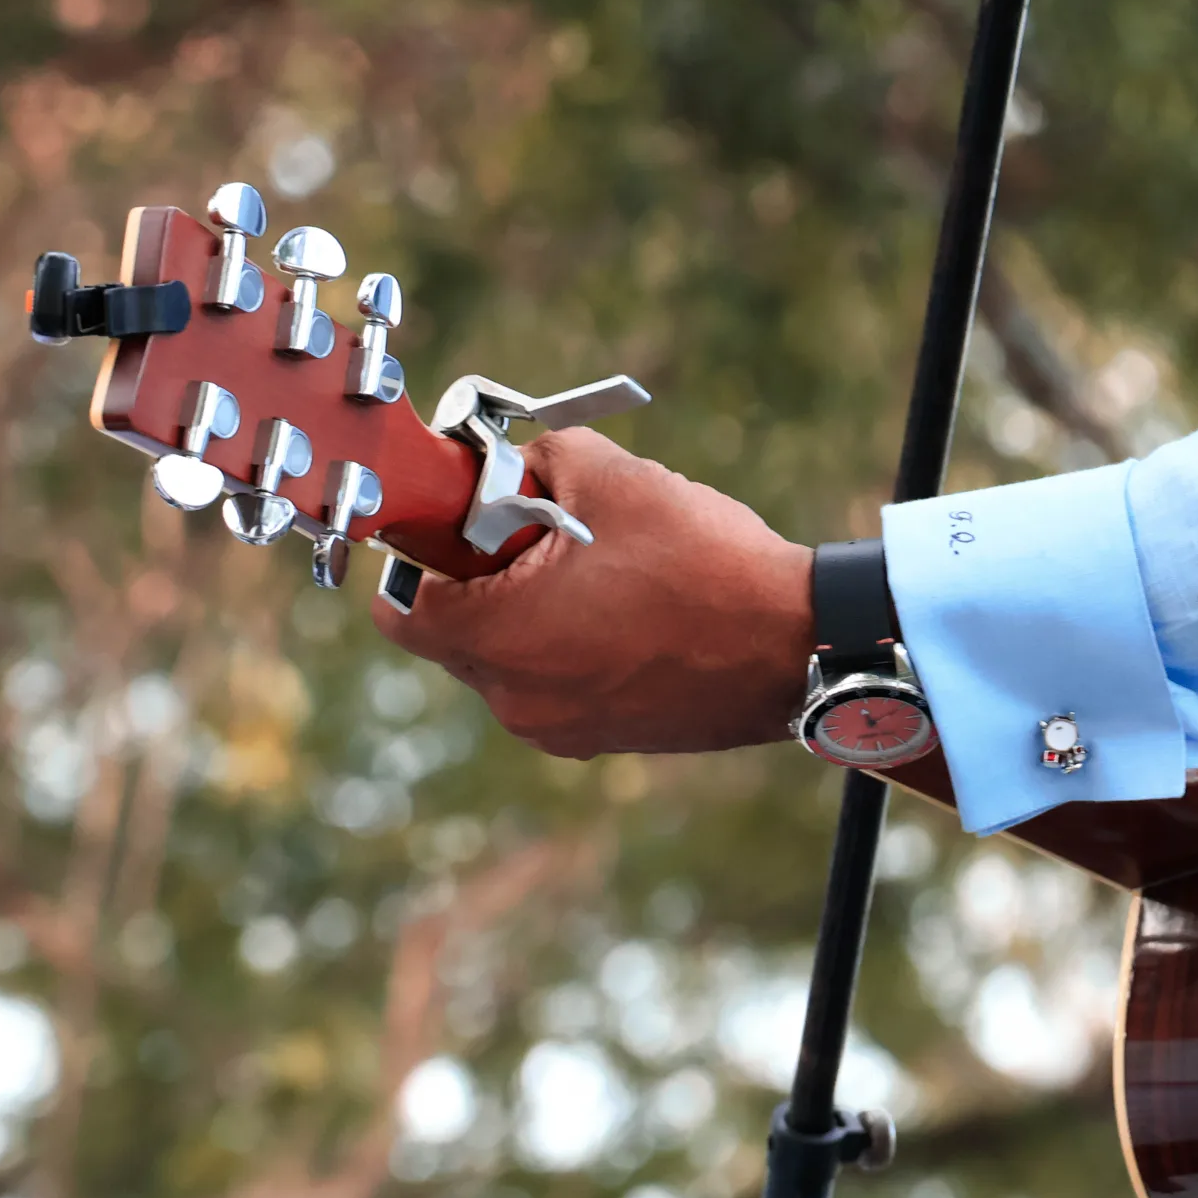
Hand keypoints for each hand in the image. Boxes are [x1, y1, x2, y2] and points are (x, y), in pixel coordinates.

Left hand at [372, 428, 812, 758]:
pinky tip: (626, 606)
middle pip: (454, 633)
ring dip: (528, 612)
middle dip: (481, 578)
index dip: (419, 554)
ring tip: (595, 568)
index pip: (400, 608)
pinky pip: (554, 685)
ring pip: (507, 660)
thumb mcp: (610, 476)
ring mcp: (560, 730)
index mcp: (500, 638)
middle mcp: (516, 701)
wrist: (798, 648)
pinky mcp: (602, 739)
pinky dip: (568, 646)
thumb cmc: (704, 563)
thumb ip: (538, 457)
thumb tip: (509, 463)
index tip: (460, 522)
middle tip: (537, 532)